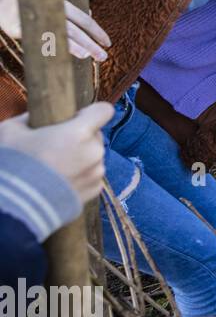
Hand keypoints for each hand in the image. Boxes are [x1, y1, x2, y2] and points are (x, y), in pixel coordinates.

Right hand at [0, 0, 111, 60]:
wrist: (0, 0)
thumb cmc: (32, 3)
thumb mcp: (51, 2)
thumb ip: (69, 10)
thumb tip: (90, 12)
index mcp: (60, 3)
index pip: (84, 19)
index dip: (97, 31)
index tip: (108, 43)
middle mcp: (48, 10)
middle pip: (74, 29)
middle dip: (90, 43)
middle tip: (104, 56)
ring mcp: (33, 19)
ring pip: (56, 35)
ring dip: (72, 47)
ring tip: (86, 56)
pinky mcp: (16, 28)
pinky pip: (36, 40)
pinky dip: (49, 49)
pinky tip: (60, 57)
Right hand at [0, 102, 114, 205]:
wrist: (14, 206)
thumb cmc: (13, 164)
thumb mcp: (10, 131)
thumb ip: (28, 119)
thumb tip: (34, 118)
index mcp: (78, 133)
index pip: (103, 111)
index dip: (91, 112)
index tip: (76, 117)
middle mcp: (94, 152)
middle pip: (96, 136)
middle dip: (81, 137)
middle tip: (55, 146)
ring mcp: (96, 173)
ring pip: (94, 157)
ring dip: (81, 158)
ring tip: (55, 167)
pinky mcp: (94, 191)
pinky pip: (92, 176)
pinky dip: (80, 176)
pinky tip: (60, 181)